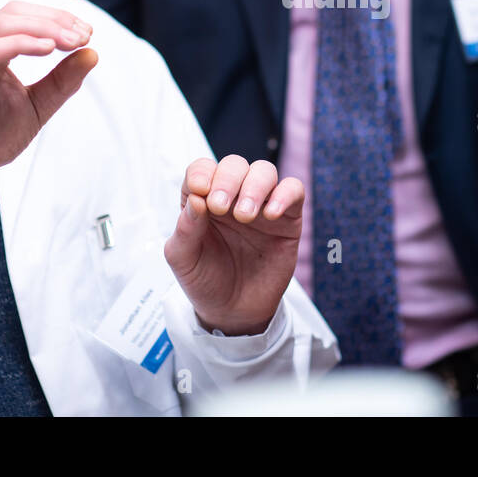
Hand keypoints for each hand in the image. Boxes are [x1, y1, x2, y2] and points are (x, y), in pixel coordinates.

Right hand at [0, 1, 97, 190]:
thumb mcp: (38, 104)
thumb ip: (62, 80)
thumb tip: (92, 52)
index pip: (22, 15)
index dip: (56, 17)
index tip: (88, 32)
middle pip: (13, 13)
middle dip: (54, 19)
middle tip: (84, 35)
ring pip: (2, 25)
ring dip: (44, 29)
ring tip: (72, 42)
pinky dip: (21, 44)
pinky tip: (48, 49)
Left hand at [163, 155, 303, 335]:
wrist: (234, 312)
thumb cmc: (205, 280)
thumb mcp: (184, 260)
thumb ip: (185, 229)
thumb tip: (196, 199)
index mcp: (203, 199)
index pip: (202, 169)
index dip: (201, 173)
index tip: (199, 191)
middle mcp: (232, 196)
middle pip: (234, 165)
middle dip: (227, 180)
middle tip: (220, 208)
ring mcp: (261, 205)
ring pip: (264, 171)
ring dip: (254, 187)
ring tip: (246, 215)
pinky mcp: (287, 218)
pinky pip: (294, 190)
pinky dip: (284, 195)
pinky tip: (271, 215)